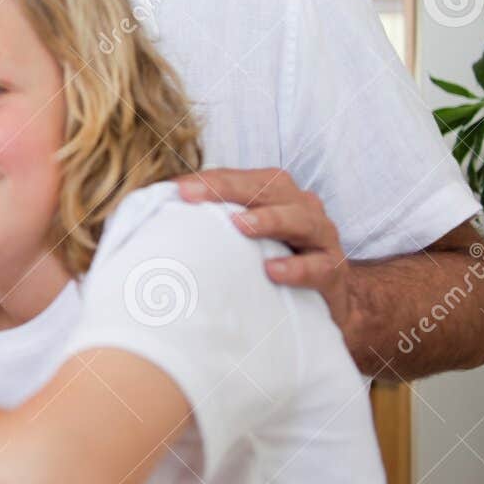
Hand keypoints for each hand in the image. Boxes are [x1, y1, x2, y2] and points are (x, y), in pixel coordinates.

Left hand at [176, 168, 352, 339]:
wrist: (324, 305)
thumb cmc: (270, 262)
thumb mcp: (240, 241)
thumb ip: (207, 224)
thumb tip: (149, 215)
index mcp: (276, 195)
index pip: (242, 179)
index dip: (209, 181)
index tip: (175, 189)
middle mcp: (301, 208)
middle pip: (270, 188)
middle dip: (230, 189)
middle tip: (193, 197)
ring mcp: (322, 239)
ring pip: (301, 219)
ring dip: (269, 220)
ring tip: (239, 226)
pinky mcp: (333, 273)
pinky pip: (319, 266)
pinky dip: (297, 267)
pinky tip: (272, 271)